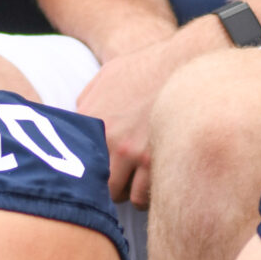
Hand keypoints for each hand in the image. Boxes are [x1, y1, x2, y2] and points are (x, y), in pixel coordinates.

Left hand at [77, 26, 210, 208]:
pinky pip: (143, 197)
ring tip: (136, 181)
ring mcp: (131, 152)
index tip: (94, 171)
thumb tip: (79, 122)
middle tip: (118, 179)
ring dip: (126, 192)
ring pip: (120, 195)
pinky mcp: (155, 162)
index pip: (75, 160)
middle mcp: (108, 138)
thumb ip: (88, 101)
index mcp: (92, 119)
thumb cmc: (147, 68)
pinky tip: (151, 182)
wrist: (185, 63)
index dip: (85, 168)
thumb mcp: (108, 76)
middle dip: (106, 184)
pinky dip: (145, 195)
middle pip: (96, 183)